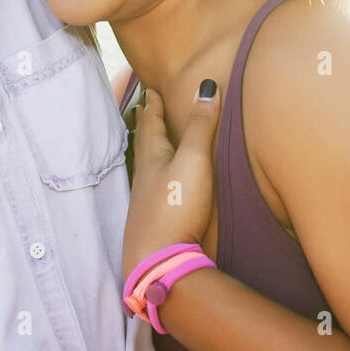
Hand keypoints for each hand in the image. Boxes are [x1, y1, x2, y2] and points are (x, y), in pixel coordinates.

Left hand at [121, 81, 220, 276]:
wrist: (159, 264)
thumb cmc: (174, 209)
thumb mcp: (193, 162)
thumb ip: (201, 126)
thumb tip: (206, 87)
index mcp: (152, 158)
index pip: (150, 124)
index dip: (152, 106)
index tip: (150, 91)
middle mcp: (144, 177)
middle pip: (143, 144)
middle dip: (147, 124)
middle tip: (146, 109)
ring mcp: (146, 203)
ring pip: (146, 167)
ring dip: (150, 151)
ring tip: (154, 142)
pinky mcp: (154, 223)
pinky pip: (153, 190)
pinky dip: (157, 178)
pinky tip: (161, 187)